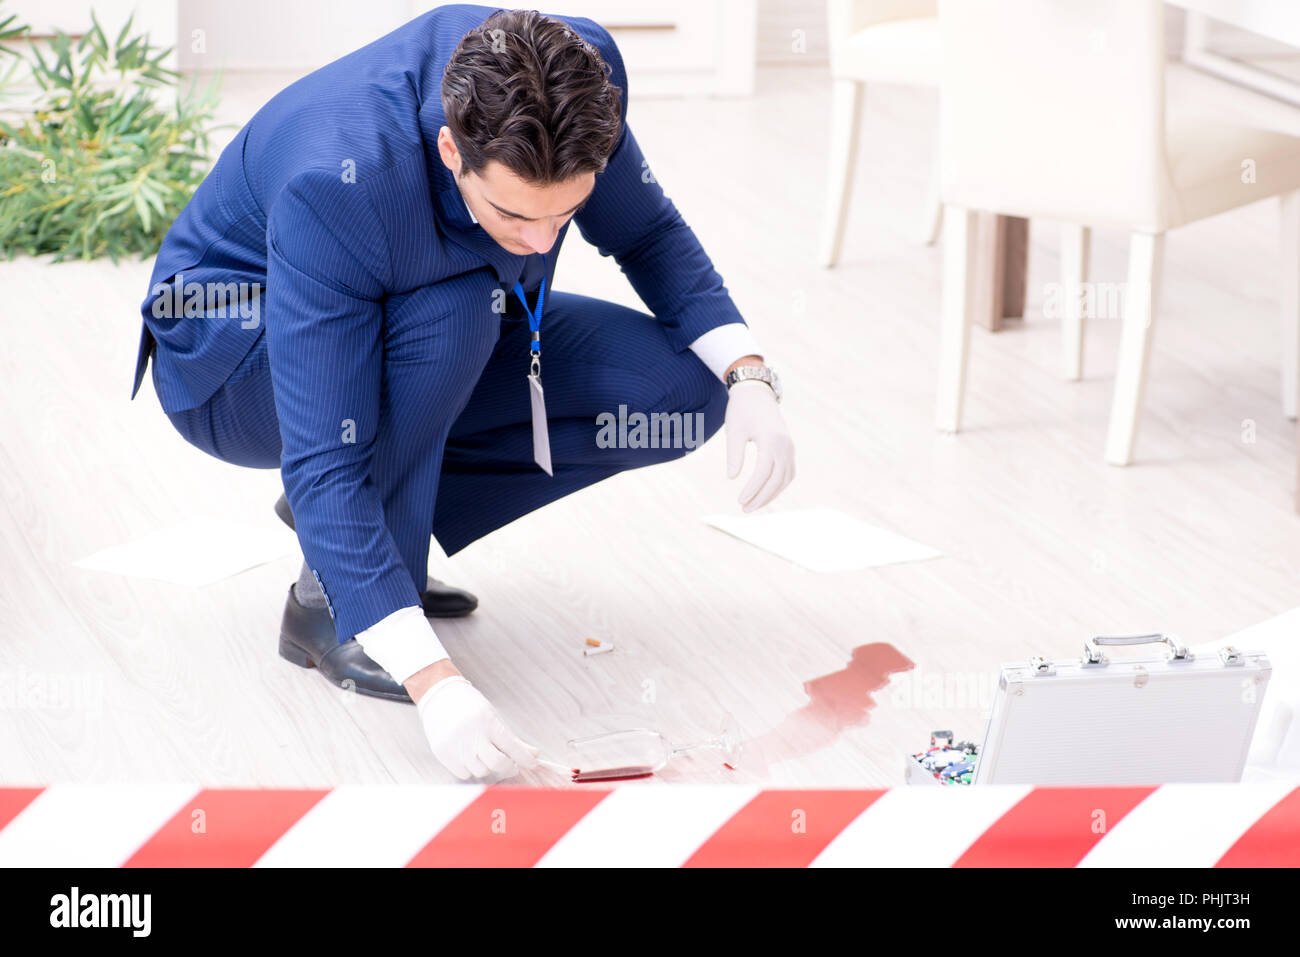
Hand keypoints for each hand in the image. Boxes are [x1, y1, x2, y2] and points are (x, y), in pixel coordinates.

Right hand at [415, 675, 538, 780]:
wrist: (439, 697)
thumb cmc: (470, 706)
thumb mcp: (493, 716)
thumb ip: (512, 739)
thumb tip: (534, 755)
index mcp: (487, 722)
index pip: (511, 746)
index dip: (524, 758)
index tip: (532, 763)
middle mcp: (471, 735)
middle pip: (496, 763)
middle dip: (508, 766)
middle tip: (511, 764)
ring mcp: (455, 746)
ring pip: (480, 770)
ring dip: (488, 766)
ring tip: (486, 755)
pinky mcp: (443, 754)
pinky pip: (463, 773)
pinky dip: (471, 768)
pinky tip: (470, 757)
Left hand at [725, 379, 794, 511]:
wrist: (757, 393)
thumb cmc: (742, 410)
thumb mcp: (734, 431)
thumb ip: (734, 454)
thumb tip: (731, 478)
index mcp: (771, 440)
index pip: (763, 472)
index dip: (752, 489)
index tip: (740, 500)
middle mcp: (784, 445)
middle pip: (777, 479)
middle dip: (761, 497)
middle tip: (744, 509)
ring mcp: (789, 447)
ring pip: (785, 479)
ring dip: (771, 495)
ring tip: (753, 505)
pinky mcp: (789, 448)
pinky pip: (788, 472)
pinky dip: (779, 486)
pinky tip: (765, 494)